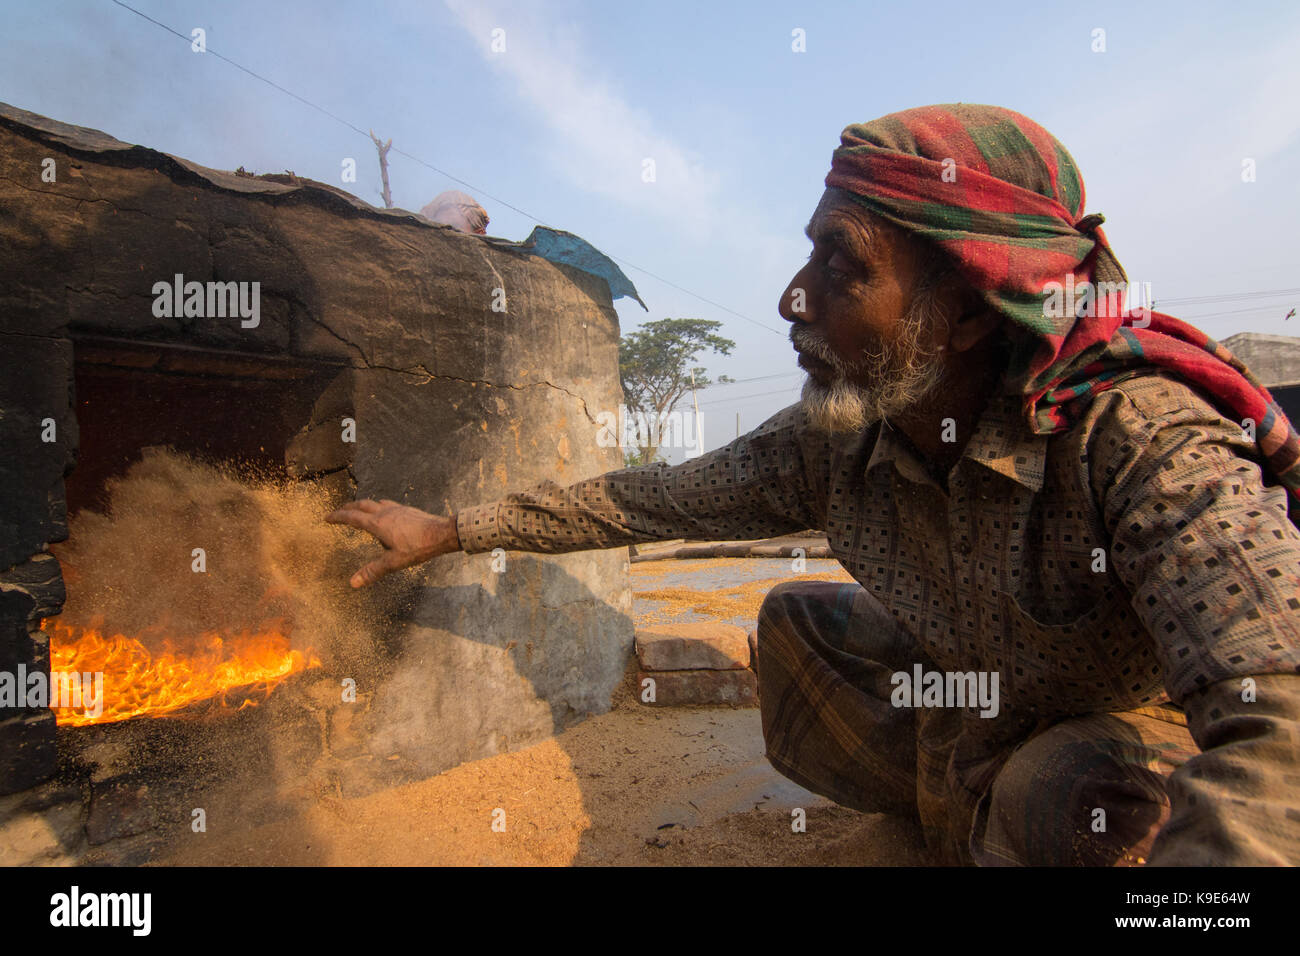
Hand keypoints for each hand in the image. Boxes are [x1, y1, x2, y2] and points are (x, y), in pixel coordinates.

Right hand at [325, 498, 460, 587]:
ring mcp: (396, 509)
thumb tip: (353, 583)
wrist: (441, 533)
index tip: (327, 518)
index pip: (352, 517)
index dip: (338, 517)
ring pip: (374, 502)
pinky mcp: (406, 509)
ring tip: (358, 510)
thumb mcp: (393, 562)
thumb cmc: (418, 548)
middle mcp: (384, 513)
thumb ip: (373, 571)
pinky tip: (384, 511)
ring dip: (362, 505)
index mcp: (377, 524)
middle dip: (347, 507)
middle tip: (339, 511)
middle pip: (361, 505)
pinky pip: (386, 504)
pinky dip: (378, 506)